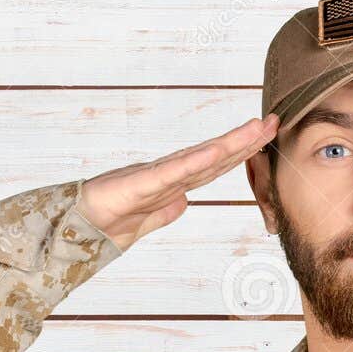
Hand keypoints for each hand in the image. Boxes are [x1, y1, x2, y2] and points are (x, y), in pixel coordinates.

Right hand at [78, 114, 277, 253]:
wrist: (78, 230)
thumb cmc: (107, 222)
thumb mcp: (148, 221)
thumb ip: (166, 211)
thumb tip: (185, 203)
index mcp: (173, 184)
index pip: (215, 166)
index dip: (242, 152)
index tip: (266, 137)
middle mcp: (169, 174)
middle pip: (215, 156)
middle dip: (246, 140)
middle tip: (274, 121)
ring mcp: (157, 176)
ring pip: (201, 157)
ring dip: (231, 143)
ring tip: (257, 128)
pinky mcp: (142, 183)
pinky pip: (174, 172)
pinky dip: (196, 161)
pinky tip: (218, 150)